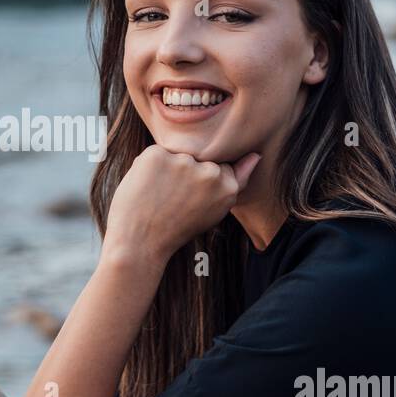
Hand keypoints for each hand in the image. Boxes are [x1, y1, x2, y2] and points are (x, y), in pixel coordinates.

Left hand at [103, 145, 260, 263]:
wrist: (140, 243)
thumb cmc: (175, 228)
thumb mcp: (213, 210)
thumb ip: (236, 182)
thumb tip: (255, 156)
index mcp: (227, 187)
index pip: (218, 165)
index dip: (199, 182)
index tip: (189, 199)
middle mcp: (210, 172)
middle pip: (198, 157)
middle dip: (184, 173)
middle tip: (171, 200)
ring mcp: (184, 162)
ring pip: (176, 153)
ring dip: (166, 168)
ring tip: (157, 195)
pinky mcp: (157, 155)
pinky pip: (154, 153)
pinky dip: (147, 168)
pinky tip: (146, 188)